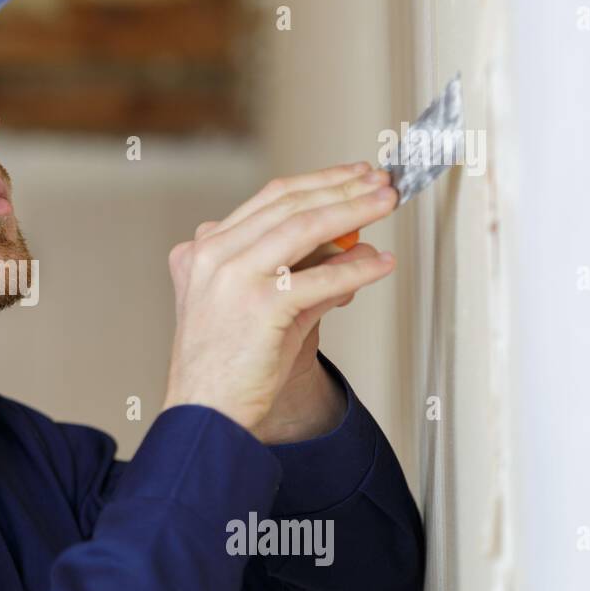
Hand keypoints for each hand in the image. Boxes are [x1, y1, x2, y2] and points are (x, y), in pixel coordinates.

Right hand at [162, 162, 396, 431]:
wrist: (205, 414)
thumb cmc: (229, 366)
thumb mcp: (259, 307)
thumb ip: (300, 274)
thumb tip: (353, 250)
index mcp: (202, 250)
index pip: (268, 199)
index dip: (318, 181)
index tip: (352, 176)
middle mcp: (211, 255)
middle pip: (288, 203)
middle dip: (342, 187)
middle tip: (380, 181)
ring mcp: (231, 277)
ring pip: (304, 227)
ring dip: (353, 210)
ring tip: (387, 204)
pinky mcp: (257, 305)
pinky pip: (319, 278)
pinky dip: (356, 269)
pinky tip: (380, 265)